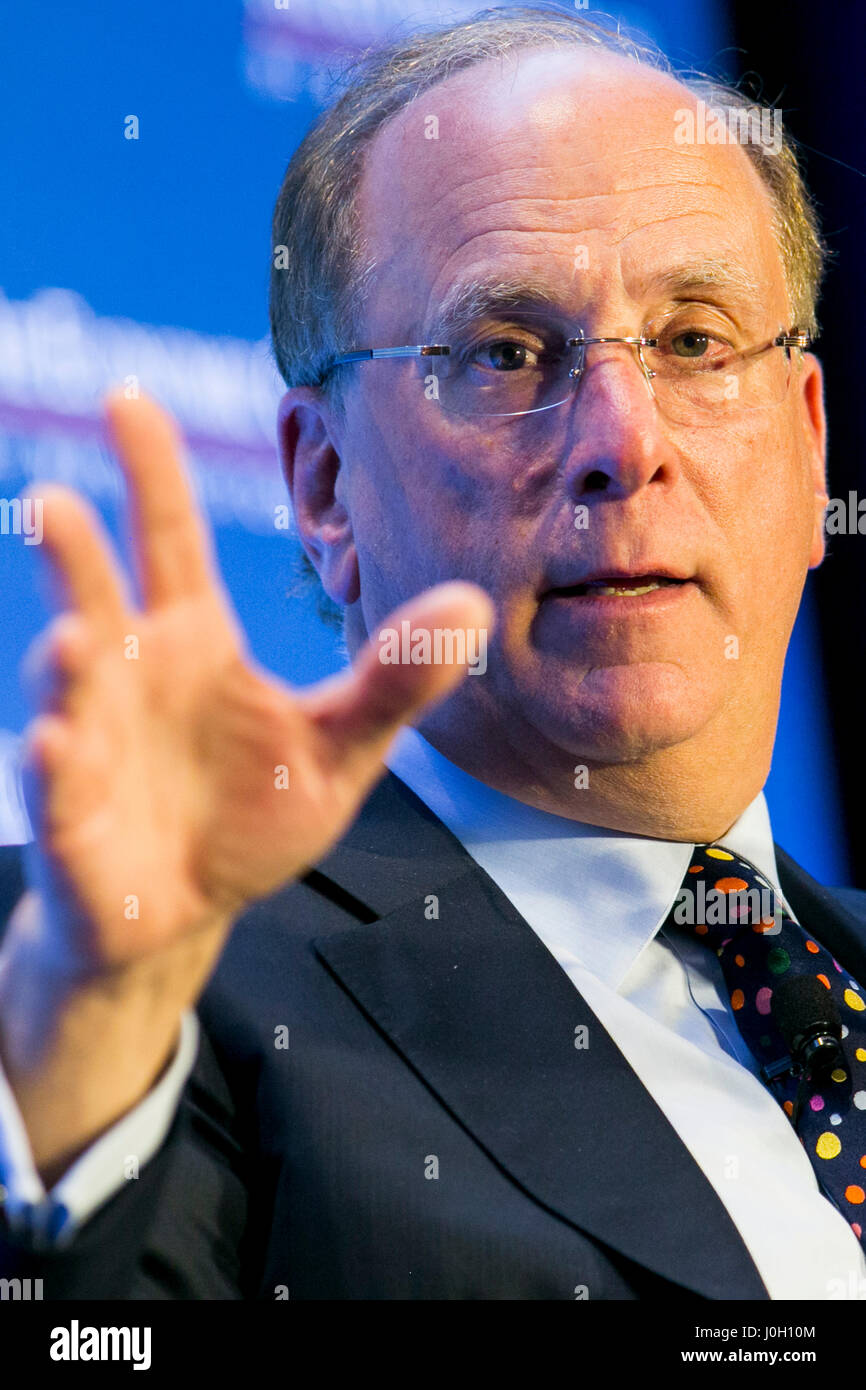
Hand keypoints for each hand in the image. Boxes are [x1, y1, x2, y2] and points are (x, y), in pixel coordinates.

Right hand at [16, 390, 493, 975]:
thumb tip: (473, 603)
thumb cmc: (255, 814)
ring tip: (70, 643)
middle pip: (96, 598)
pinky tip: (54, 748)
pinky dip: (53, 771)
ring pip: (67, 694)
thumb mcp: (340, 747)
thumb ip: (394, 680)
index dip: (151, 472)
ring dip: (61, 669)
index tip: (128, 397)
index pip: (169, 542)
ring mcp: (93, 747)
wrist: (190, 912)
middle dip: (71, 552)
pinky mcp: (76, 825)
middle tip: (54, 499)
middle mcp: (130, 679)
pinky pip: (59, 792)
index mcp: (192, 644)